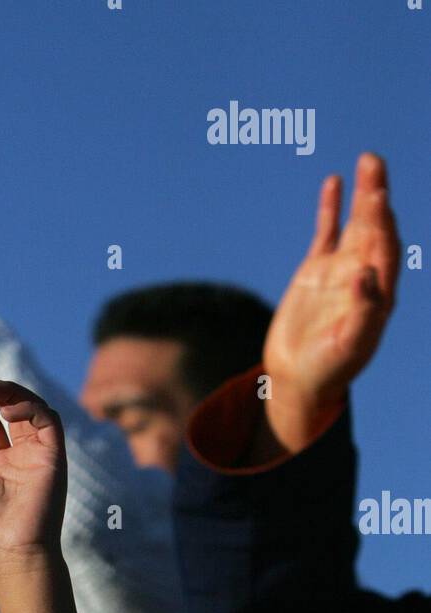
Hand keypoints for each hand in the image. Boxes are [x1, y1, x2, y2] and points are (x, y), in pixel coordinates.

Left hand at [0, 381, 67, 575]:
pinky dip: (29, 407)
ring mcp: (39, 455)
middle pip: (10, 410)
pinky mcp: (54, 456)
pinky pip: (48, 420)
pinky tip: (7, 410)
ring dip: (10, 393)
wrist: (13, 550)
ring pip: (32, 408)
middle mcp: (21, 456)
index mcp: (0, 464)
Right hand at [263, 152, 399, 449]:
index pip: (387, 252)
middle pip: (375, 229)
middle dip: (377, 197)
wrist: (298, 379)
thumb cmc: (329, 371)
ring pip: (355, 225)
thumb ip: (363, 311)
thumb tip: (366, 273)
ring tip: (368, 161)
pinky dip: (331, 209)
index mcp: (379, 295)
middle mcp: (364, 276)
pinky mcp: (315, 271)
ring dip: (363, 195)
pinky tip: (335, 182)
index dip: (383, 226)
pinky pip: (326, 233)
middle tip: (374, 164)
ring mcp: (340, 270)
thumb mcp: (349, 347)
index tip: (377, 201)